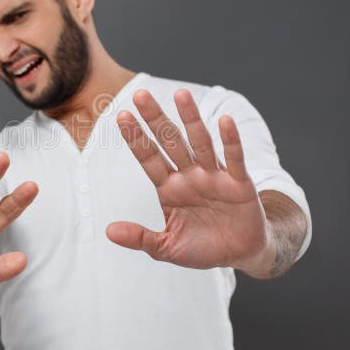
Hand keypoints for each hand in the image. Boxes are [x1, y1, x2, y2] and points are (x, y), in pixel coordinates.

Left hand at [107, 89, 273, 273]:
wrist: (240, 255)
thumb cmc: (201, 248)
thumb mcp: (166, 248)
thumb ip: (140, 238)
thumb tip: (109, 231)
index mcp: (169, 188)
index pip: (149, 158)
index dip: (136, 138)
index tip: (122, 116)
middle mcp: (190, 176)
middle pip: (170, 143)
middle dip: (156, 120)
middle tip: (141, 95)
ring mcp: (214, 177)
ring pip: (200, 143)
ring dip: (191, 119)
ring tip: (181, 94)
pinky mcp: (239, 184)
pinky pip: (233, 159)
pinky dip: (230, 141)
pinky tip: (224, 121)